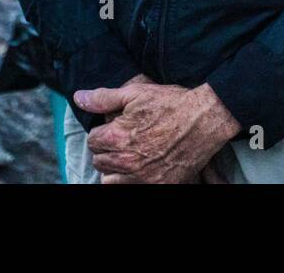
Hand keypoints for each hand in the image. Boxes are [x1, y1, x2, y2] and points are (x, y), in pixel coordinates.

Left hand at [74, 81, 241, 183]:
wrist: (205, 119)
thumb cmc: (170, 103)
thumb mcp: (135, 93)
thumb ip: (103, 98)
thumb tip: (78, 98)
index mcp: (118, 137)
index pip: (92, 141)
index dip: (102, 132)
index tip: (115, 127)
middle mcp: (127, 162)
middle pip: (99, 161)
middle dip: (107, 149)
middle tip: (122, 139)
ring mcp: (144, 177)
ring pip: (110, 180)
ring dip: (115, 169)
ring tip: (128, 156)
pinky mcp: (160, 185)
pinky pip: (132, 188)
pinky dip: (132, 180)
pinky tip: (141, 167)